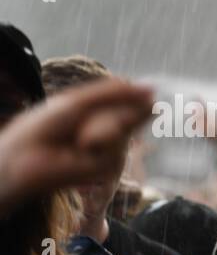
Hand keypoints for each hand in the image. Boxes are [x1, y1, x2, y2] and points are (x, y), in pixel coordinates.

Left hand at [0, 77, 152, 219]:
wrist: (25, 156)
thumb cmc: (43, 127)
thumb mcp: (79, 101)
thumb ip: (114, 94)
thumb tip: (153, 88)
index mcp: (100, 112)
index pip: (129, 98)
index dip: (136, 94)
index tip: (148, 90)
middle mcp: (110, 130)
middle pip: (132, 109)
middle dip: (109, 108)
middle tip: (81, 121)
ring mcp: (112, 148)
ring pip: (126, 125)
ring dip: (101, 125)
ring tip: (78, 138)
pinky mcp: (111, 165)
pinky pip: (118, 142)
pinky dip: (99, 139)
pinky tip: (82, 148)